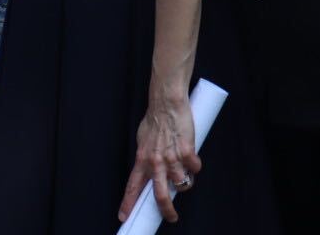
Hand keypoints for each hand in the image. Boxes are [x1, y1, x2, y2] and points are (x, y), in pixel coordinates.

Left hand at [118, 89, 198, 224]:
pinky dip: (195, 165)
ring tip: (185, 172)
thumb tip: (149, 169)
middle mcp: (155, 162)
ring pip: (182, 183)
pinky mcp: (186, 150)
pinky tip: (193, 158)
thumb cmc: (155, 120)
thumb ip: (147, 157)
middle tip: (171, 217)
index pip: (133, 186)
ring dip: (186, 181)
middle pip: (160, 195)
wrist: (166, 103)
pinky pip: (194, 168)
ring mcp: (171, 157)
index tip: (124, 217)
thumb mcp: (144, 141)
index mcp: (142, 159)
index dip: (128, 203)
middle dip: (166, 211)